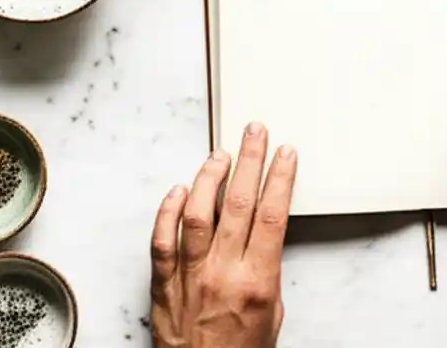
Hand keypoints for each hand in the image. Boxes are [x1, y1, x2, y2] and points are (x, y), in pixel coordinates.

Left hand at [150, 123, 296, 347]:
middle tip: (254, 132)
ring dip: (209, 177)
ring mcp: (190, 276)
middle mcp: (224, 272)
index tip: (285, 154)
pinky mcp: (164, 284)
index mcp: (258, 280)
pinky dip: (167, 211)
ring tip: (219, 155)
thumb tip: (261, 235)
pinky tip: (178, 190)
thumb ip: (266, 270)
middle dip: (249, 161)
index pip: (271, 215)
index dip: (279, 178)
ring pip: (197, 213)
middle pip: (238, 203)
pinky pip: (162, 240)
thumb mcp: (273, 313)